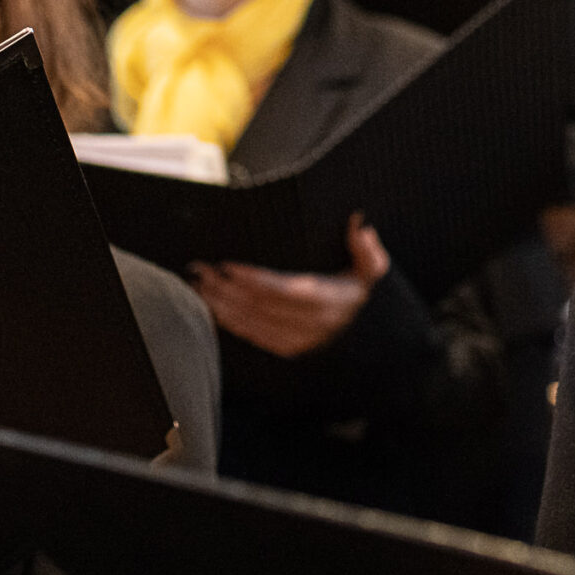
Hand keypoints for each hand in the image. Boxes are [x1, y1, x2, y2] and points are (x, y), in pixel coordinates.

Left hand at [192, 215, 389, 357]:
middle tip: (200, 269)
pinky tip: (213, 308)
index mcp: (329, 300)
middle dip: (227, 288)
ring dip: (222, 305)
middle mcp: (312, 324)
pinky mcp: (289, 349)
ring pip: (253, 323)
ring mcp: (299, 340)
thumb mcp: (375, 271)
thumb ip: (367, 249)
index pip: (283, 290)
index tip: (228, 265)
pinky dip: (231, 323)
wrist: (375, 340)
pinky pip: (255, 336)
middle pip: (261, 306)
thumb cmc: (368, 295)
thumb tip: (360, 225)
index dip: (253, 279)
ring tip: (199, 285)